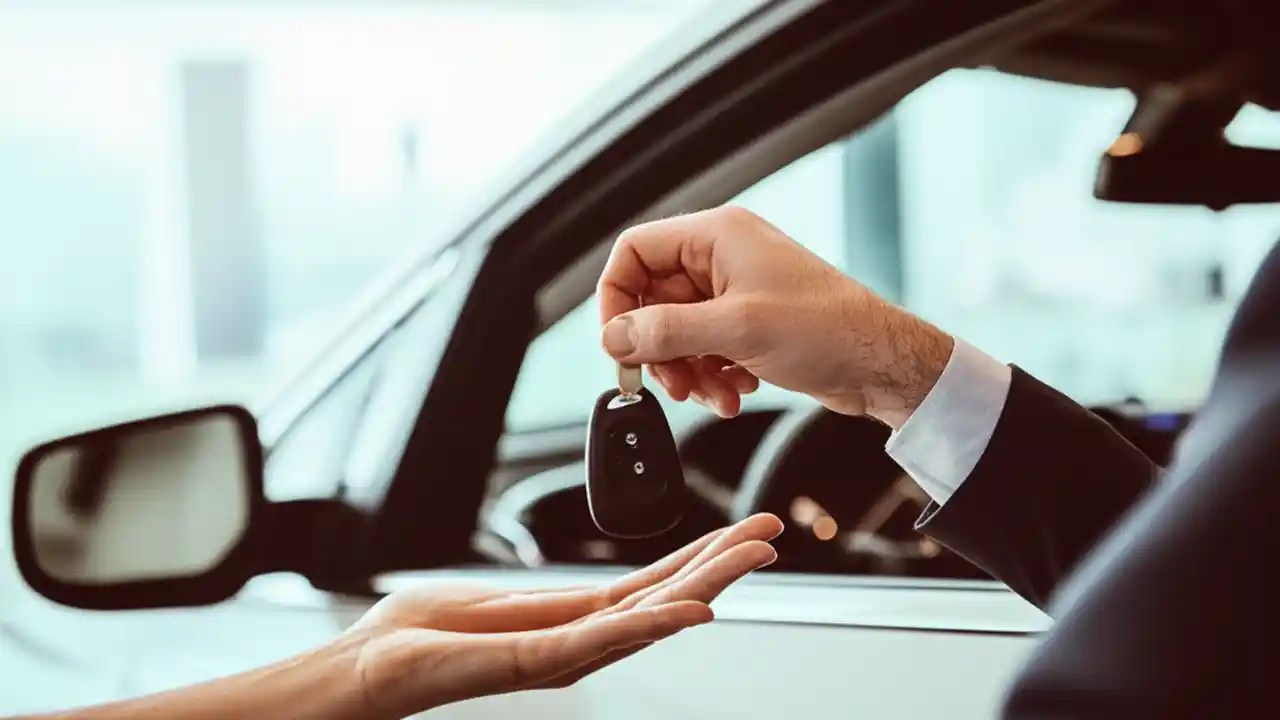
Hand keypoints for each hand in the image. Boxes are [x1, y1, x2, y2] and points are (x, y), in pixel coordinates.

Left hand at [346, 513, 782, 717]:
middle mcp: (574, 641)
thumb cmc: (416, 638)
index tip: (742, 535)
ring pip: (647, 617)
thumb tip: (563, 594)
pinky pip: (601, 641)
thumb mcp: (488, 602)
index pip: (648, 590)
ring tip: (749, 559)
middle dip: (719, 568)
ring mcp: (558, 654)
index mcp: (567, 621)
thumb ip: (535, 602)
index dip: (699, 563)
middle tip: (770, 536)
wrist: (365, 671)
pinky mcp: (531, 661)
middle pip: (663, 601)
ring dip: (703, 588)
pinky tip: (691, 610)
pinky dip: (653, 626)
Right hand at [597, 205, 952, 426]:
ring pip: (677, 331)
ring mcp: (736, 291)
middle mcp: (723, 257)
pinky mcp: (749, 323)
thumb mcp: (735, 330)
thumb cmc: (828, 330)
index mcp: (717, 236)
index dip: (617, 298)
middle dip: (660, 349)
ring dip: (687, 370)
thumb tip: (614, 338)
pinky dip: (711, 375)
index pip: (636, 252)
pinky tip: (735, 391)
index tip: (619, 344)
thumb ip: (666, 332)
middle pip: (653, 299)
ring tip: (712, 394)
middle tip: (672, 384)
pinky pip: (704, 348)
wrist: (881, 363)